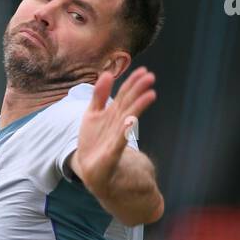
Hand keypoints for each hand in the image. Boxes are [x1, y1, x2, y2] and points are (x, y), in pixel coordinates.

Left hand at [73, 67, 156, 194]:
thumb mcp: (92, 115)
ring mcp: (115, 137)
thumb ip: (99, 95)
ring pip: (127, 118)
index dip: (133, 82)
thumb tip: (107, 73)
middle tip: (151, 77)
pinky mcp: (111, 153)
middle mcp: (117, 124)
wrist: (88, 169)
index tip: (144, 70)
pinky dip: (124, 130)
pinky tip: (130, 121)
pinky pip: (119, 139)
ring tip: (150, 94)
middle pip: (128, 103)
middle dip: (138, 90)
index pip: (124, 94)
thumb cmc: (93, 142)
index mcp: (113, 114)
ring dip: (138, 106)